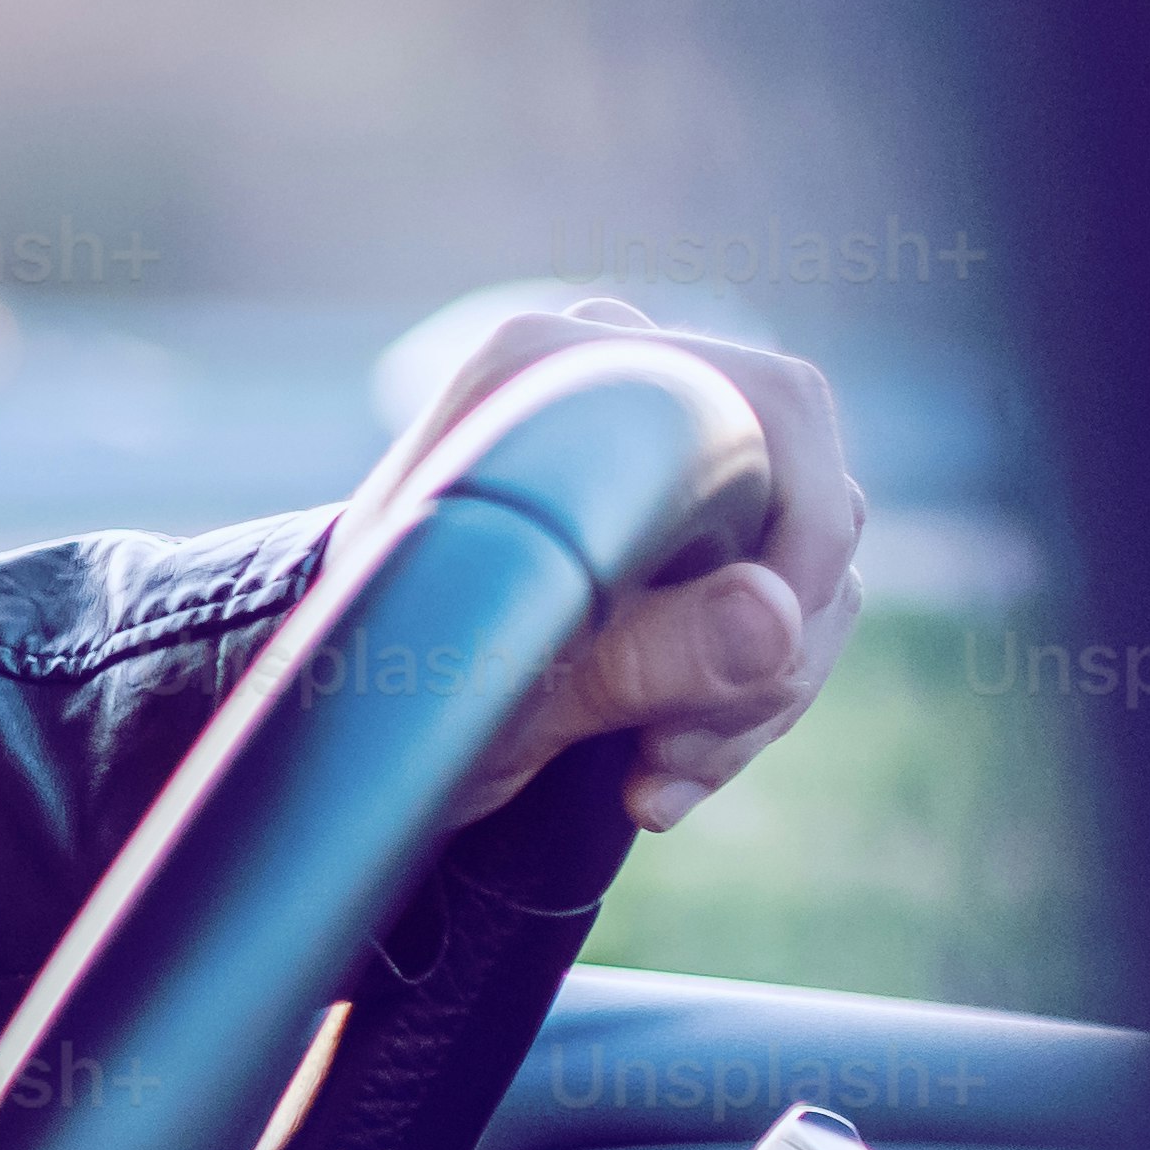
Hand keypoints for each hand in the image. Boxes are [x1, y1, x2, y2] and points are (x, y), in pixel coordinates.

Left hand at [388, 299, 864, 830]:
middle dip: (770, 652)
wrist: (342, 722)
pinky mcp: (683, 539)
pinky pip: (779, 615)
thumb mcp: (512, 691)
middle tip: (675, 756)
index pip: (770, 409)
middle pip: (806, 502)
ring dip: (750, 697)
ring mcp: (657, 460)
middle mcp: (617, 386)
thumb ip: (644, 655)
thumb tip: (776, 618)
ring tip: (651, 776)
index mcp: (555, 370)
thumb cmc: (388, 688)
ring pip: (801, 575)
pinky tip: (655, 778)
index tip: (765, 660)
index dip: (804, 540)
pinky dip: (736, 708)